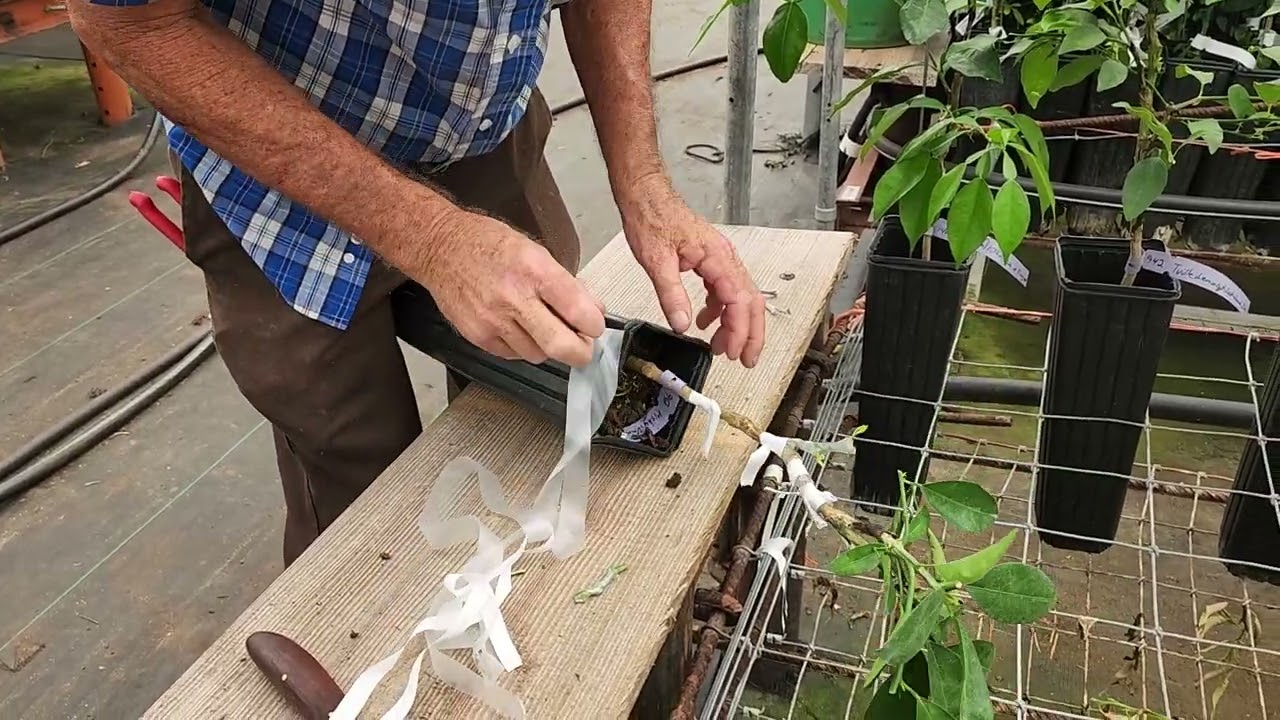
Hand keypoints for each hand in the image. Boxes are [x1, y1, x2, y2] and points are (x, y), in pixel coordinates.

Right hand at [419, 209, 605, 366]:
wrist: (441, 249)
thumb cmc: (488, 245)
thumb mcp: (536, 251)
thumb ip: (567, 284)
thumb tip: (593, 310)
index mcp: (535, 271)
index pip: (579, 311)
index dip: (595, 325)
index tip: (596, 326)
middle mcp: (514, 298)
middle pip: (561, 345)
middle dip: (580, 352)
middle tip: (583, 347)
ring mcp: (494, 321)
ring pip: (538, 355)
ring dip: (548, 346)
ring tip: (542, 326)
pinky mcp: (478, 336)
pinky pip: (514, 355)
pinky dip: (523, 346)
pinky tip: (518, 327)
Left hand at [620, 179, 765, 367]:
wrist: (646, 195)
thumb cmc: (652, 218)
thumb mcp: (657, 261)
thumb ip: (671, 294)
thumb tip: (682, 325)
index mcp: (717, 258)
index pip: (739, 301)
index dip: (740, 331)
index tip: (735, 354)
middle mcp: (725, 258)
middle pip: (751, 301)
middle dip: (751, 333)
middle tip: (746, 360)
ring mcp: (720, 259)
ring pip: (740, 297)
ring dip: (735, 324)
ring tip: (722, 347)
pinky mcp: (710, 260)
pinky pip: (724, 290)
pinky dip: (719, 310)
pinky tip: (704, 322)